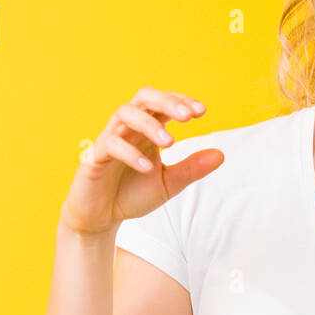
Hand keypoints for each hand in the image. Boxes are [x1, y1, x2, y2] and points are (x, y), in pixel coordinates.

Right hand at [60, 87, 223, 235]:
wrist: (101, 218)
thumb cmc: (132, 194)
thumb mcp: (168, 183)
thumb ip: (191, 168)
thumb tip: (221, 154)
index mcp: (147, 130)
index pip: (164, 103)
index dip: (182, 102)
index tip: (202, 111)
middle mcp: (128, 128)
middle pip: (144, 97)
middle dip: (167, 102)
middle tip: (188, 116)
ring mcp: (110, 139)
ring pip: (125, 113)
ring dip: (149, 124)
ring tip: (171, 143)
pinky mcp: (94, 157)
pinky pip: (110, 144)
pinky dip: (129, 153)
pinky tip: (147, 167)